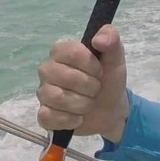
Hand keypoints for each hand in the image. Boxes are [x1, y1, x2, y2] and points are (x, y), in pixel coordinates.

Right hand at [36, 24, 128, 140]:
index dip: (91, 65)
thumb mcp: (116, 58)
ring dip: (82, 104)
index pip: (72, 52)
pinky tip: (78, 117)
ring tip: (89, 103)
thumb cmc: (108, 79)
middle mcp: (47, 70)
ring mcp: (44, 92)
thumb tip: (99, 40)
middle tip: (96, 89)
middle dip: (90, 86)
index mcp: (61, 51)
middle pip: (65, 77)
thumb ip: (112, 40)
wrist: (110, 109)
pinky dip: (70, 120)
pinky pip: (48, 117)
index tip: (99, 70)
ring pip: (57, 98)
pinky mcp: (44, 115)